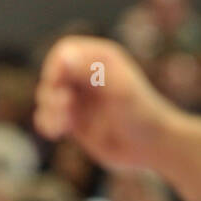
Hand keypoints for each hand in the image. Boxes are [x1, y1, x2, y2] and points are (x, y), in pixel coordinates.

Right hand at [34, 36, 175, 170]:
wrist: (153, 148)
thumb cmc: (142, 115)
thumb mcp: (119, 90)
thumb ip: (92, 71)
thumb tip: (63, 56)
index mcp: (100, 59)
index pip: (65, 52)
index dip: (56, 68)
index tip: (58, 87)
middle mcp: (88, 75)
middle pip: (52, 74)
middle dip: (50, 92)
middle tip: (64, 108)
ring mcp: (80, 98)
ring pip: (48, 97)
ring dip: (48, 110)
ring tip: (60, 126)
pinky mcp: (75, 120)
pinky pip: (50, 117)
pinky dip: (47, 123)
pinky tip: (56, 133)